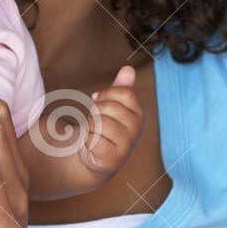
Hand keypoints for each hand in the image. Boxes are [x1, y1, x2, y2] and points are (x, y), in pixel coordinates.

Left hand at [79, 65, 143, 179]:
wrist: (95, 158)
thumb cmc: (104, 128)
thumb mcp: (111, 105)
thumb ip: (121, 88)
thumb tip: (129, 69)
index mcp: (138, 113)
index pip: (125, 93)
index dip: (106, 94)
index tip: (97, 99)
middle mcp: (137, 129)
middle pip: (110, 107)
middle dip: (95, 112)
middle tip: (96, 121)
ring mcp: (128, 144)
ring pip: (101, 123)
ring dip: (90, 127)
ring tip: (94, 133)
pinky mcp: (115, 158)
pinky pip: (94, 140)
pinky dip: (87, 141)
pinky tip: (92, 146)